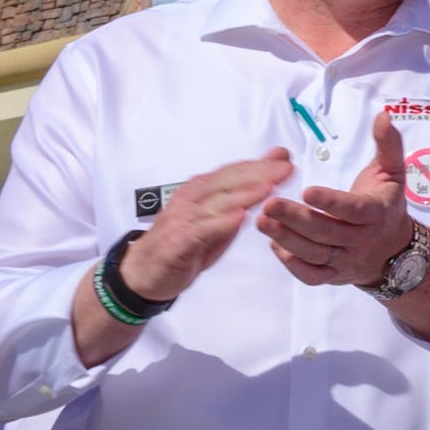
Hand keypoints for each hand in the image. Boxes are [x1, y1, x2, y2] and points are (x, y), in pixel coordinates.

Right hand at [117, 151, 295, 304]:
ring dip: (243, 194)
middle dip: (258, 173)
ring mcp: (183, 219)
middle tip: (285, 167)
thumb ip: (239, 198)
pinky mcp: (177, 242)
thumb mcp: (216, 217)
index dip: (260, 165)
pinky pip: (200, 230)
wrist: (144, 272)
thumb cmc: (183, 242)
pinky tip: (239, 217)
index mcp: (201, 191)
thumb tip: (268, 177)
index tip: (286, 158)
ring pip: (216, 203)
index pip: (233, 172)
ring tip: (269, 187)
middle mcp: (191, 200)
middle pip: (227, 182)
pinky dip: (220, 223)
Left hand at [260, 118, 417, 287]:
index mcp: (377, 213)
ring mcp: (347, 261)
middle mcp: (362, 240)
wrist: (395, 250)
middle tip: (269, 204)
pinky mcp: (333, 276)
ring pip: (315, 254)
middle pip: (327, 232)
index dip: (331, 202)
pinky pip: (310, 275)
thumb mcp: (393, 172)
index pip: (354, 210)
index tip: (307, 190)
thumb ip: (387, 144)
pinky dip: (291, 262)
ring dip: (286, 239)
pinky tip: (274, 244)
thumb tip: (383, 115)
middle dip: (296, 219)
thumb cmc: (386, 203)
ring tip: (262, 221)